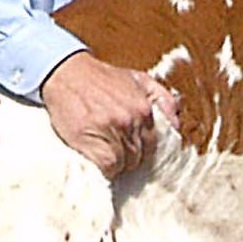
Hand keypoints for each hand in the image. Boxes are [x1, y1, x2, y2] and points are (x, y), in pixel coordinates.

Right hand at [41, 49, 179, 179]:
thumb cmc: (101, 78)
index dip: (140, 149)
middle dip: (128, 156)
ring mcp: (112, 131)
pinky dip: (103, 169)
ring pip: (124, 164)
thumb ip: (162, 98)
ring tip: (102, 152)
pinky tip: (95, 159)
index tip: (129, 148)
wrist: (66, 72)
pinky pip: (107, 167)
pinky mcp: (92, 142)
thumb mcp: (138, 79)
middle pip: (139, 157)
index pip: (153, 145)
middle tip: (113, 149)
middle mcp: (132, 120)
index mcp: (145, 108)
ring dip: (114, 163)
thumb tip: (176, 123)